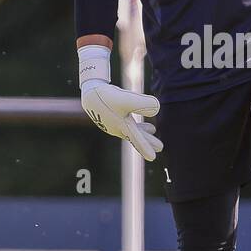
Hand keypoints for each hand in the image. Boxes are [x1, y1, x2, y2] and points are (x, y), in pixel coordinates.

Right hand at [77, 45, 163, 160]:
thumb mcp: (126, 99)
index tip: (153, 157)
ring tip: (153, 129)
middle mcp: (118, 128)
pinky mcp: (112, 117)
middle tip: (160, 147)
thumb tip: (157, 109)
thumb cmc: (107, 97)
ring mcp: (114, 124)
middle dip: (147, 141)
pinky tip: (135, 118)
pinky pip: (125, 122)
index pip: (136, 139)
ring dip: (142, 131)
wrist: (89, 92)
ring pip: (131, 129)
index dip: (145, 147)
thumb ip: (142, 104)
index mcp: (122, 126)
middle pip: (135, 136)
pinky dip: (133, 123)